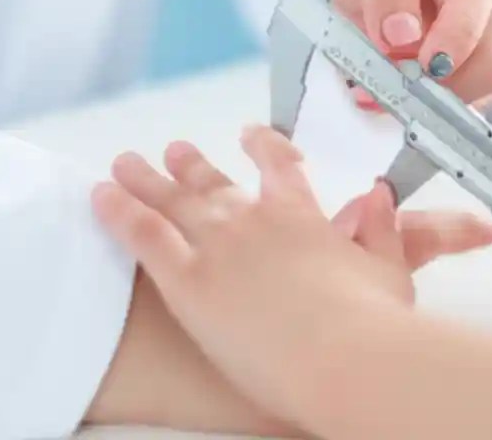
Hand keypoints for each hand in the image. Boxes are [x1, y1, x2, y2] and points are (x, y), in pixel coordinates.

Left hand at [91, 127, 491, 424]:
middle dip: (191, 165)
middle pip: (213, 183)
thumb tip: (379, 195)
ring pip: (171, 202)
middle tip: (174, 150)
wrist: (345, 357)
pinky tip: (101, 195)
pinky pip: (144, 236)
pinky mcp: (187, 283)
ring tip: (125, 163)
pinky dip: (119, 212)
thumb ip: (382, 231)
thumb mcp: (390, 271)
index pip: (278, 167)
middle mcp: (254, 221)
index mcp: (302, 216)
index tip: (251, 135)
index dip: (263, 146)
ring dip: (146, 179)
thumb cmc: (375, 325)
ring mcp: (217, 247)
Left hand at [334, 0, 491, 108]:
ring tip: (385, 93)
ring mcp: (490, 41)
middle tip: (396, 86)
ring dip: (434, 99)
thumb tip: (402, 37)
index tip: (428, 64)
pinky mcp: (475, 72)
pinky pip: (463, 102)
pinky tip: (393, 97)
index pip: (480, 2)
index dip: (457, 38)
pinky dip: (428, 108)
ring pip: (482, 87)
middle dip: (445, 81)